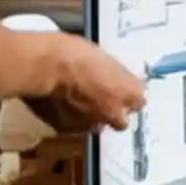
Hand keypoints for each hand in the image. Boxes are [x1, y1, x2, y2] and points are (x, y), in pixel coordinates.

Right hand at [24, 37, 145, 132]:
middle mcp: (116, 114)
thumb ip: (115, 76)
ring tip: (77, 102)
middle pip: (121, 121)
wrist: (47, 66)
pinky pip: (75, 127)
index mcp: (130, 93)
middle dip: (113, 113)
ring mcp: (92, 125)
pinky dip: (71, 119)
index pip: (138, 101)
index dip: (127, 97)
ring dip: (92, 118)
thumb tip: (114, 79)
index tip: (119, 90)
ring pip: (97, 126)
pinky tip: (62, 106)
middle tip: (100, 100)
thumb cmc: (77, 53)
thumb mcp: (105, 60)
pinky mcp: (69, 131)